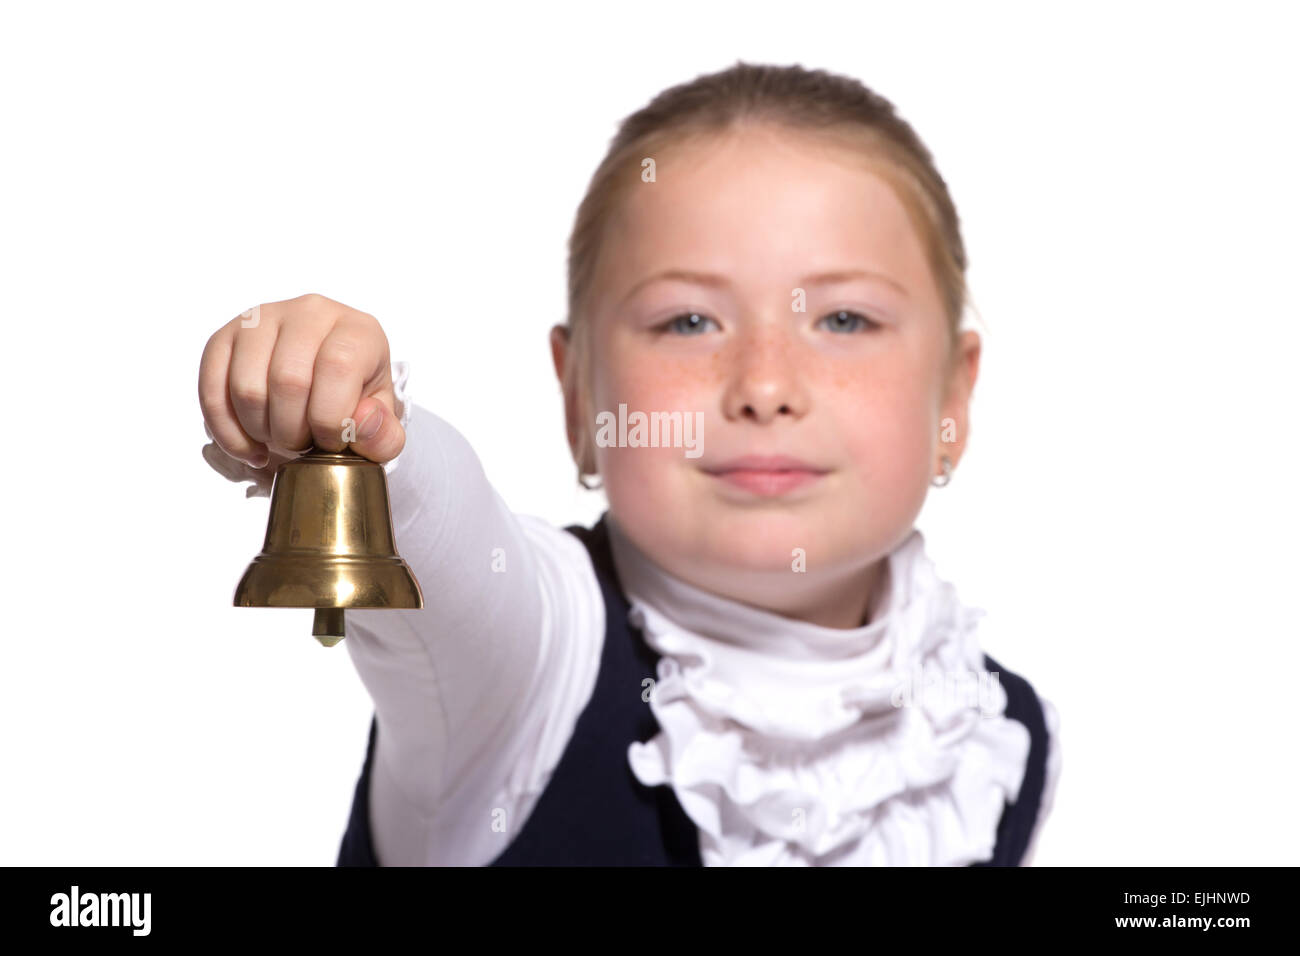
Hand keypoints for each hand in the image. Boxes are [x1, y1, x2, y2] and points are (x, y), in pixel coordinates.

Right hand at [198, 293, 404, 476]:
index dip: (331, 418)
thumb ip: (384, 436)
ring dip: (261, 431)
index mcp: (356, 329)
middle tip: (303, 444)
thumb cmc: (354, 399)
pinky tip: (251, 448)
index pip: (338, 366)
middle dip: (293, 432)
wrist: (324, 382)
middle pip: (288, 380)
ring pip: (247, 388)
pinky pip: (212, 389)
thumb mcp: (380, 423)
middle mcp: (309, 312)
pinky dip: (228, 432)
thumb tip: (361, 422)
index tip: (331, 442)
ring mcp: (262, 320)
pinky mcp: (225, 337)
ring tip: (279, 439)